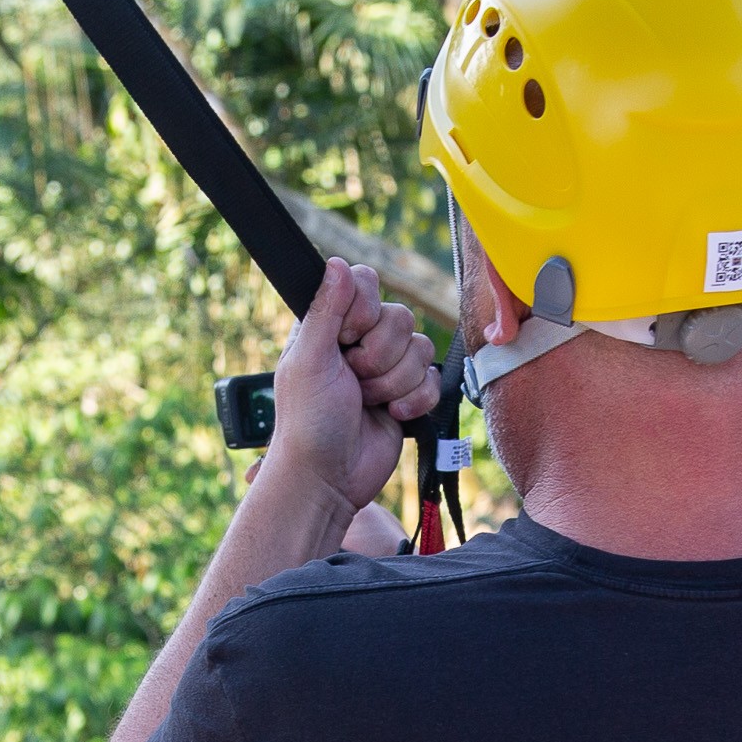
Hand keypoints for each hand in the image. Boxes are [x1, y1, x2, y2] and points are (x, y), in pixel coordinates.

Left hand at [260, 259, 440, 523]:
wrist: (329, 478)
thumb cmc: (308, 423)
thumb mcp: (308, 361)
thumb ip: (325, 310)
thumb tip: (338, 263)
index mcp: (329, 325)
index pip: (365, 283)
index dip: (364, 310)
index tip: (346, 339)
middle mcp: (359, 341)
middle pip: (400, 317)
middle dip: (378, 357)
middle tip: (353, 381)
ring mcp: (387, 369)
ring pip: (420, 349)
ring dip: (394, 382)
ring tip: (367, 402)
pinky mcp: (409, 395)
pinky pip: (434, 379)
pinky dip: (414, 401)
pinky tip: (391, 415)